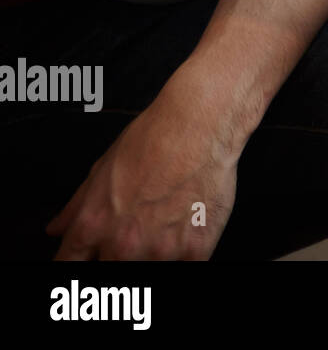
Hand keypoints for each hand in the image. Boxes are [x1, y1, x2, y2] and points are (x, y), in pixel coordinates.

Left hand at [47, 76, 237, 259]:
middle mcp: (123, 245)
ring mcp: (160, 251)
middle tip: (138, 228)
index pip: (68, 265)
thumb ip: (76, 207)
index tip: (87, 259)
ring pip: (150, 268)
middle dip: (119, 253)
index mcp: (92, 226)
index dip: (77, 263)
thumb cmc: (154, 140)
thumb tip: (57, 227)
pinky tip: (188, 223)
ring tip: (167, 219)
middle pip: (110, 270)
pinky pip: (187, 266)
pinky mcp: (195, 250)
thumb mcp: (101, 169)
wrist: (199, 128)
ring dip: (155, 251)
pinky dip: (187, 249)